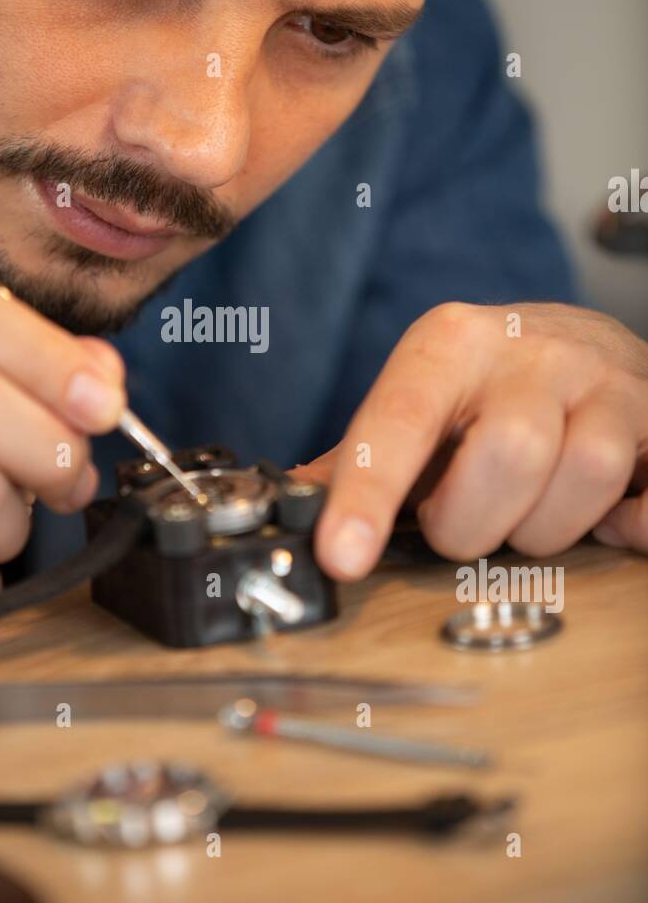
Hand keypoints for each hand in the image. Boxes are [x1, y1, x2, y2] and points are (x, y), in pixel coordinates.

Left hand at [294, 303, 647, 578]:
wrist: (585, 345)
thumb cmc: (487, 390)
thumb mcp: (419, 403)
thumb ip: (361, 456)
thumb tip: (290, 501)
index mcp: (450, 346)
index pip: (401, 419)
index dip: (369, 493)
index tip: (343, 557)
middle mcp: (532, 352)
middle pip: (508, 451)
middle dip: (473, 521)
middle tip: (462, 526)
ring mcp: (607, 381)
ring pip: (586, 471)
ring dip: (548, 527)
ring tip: (531, 515)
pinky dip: (634, 526)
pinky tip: (610, 521)